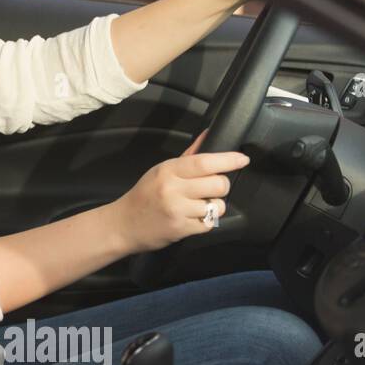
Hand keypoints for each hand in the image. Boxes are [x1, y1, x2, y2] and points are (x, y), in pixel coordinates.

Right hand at [110, 129, 249, 253]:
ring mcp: (177, 210)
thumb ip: (188, 155)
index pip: (205, 162)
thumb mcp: (160, 171)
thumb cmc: (144, 196)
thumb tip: (208, 135)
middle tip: (210, 189)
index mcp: (168, 171)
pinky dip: (205, 221)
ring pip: (217, 205)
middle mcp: (172, 189)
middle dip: (221, 186)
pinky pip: (209, 223)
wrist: (123, 225)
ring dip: (213, 206)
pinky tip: (192, 218)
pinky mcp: (181, 229)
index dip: (228, 160)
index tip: (242, 159)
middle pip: (218, 184)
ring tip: (198, 206)